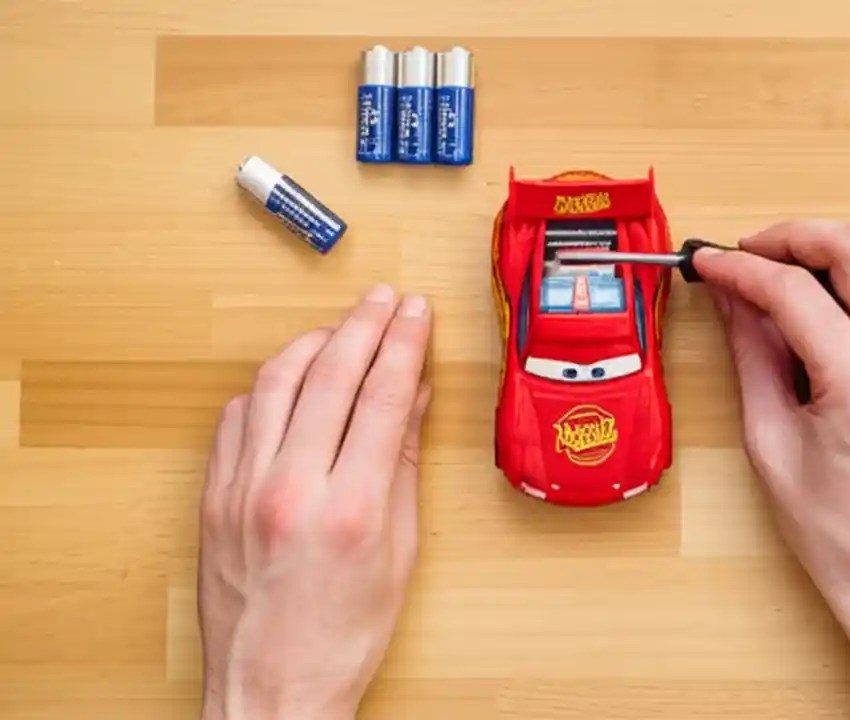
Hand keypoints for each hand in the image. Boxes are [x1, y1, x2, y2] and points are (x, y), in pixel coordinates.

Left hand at [199, 285, 431, 719]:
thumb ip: (404, 466)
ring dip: (311, 345)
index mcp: (352, 508)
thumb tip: (413, 400)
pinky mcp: (212, 499)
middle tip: (384, 300)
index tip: (416, 312)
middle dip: (363, 326)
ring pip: (273, 384)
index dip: (404, 342)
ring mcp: (242, 491)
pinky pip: (234, 419)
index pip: (383, 395)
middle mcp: (291, 490)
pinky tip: (289, 382)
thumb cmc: (343, 638)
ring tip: (339, 330)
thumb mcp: (399, 553)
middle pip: (330, 376)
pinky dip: (265, 388)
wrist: (270, 691)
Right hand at [695, 222, 849, 719]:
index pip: (791, 287)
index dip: (739, 267)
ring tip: (778, 287)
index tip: (709, 262)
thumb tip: (735, 302)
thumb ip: (753, 358)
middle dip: (796, 235)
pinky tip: (820, 324)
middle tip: (750, 250)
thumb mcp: (773, 444)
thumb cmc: (843, 537)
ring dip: (830, 262)